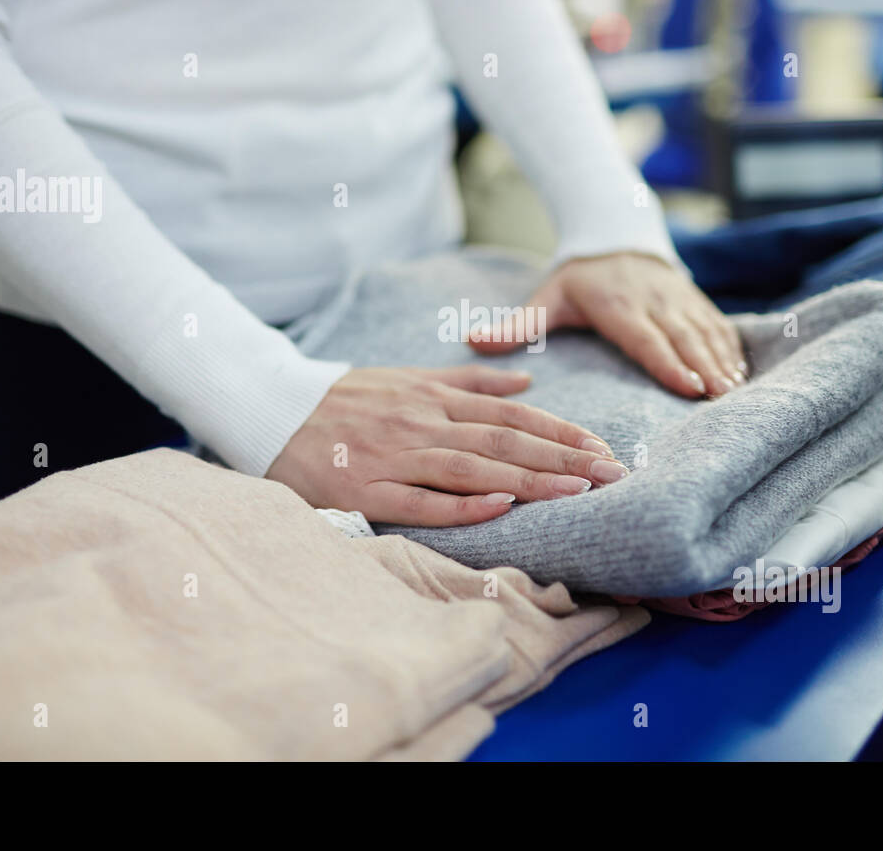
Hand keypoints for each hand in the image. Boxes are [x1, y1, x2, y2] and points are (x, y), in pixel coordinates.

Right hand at [265, 365, 628, 525]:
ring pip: (471, 468)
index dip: (560, 432)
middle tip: (610, 475)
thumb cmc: (347, 399)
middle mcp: (421, 424)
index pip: (511, 415)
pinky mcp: (366, 490)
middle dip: (561, 458)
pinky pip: (420, 500)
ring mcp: (394, 457)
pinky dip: (461, 503)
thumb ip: (467, 381)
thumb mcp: (408, 378)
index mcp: (433, 399)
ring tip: (575, 491)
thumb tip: (525, 381)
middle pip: (503, 441)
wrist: (272, 409)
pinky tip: (499, 505)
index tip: (601, 447)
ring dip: (527, 479)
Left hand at [468, 252, 746, 396]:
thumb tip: (471, 340)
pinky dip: (731, 348)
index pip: (645, 336)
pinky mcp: (694, 299)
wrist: (613, 234)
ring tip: (735, 392)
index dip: (668, 361)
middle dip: (704, 367)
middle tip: (721, 399)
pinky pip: (717, 324)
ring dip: (722, 361)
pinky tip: (741, 375)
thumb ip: (516, 324)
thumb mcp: (547, 297)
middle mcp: (653, 301)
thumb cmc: (578, 277)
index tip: (688, 386)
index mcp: (618, 305)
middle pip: (682, 337)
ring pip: (705, 331)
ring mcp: (678, 298)